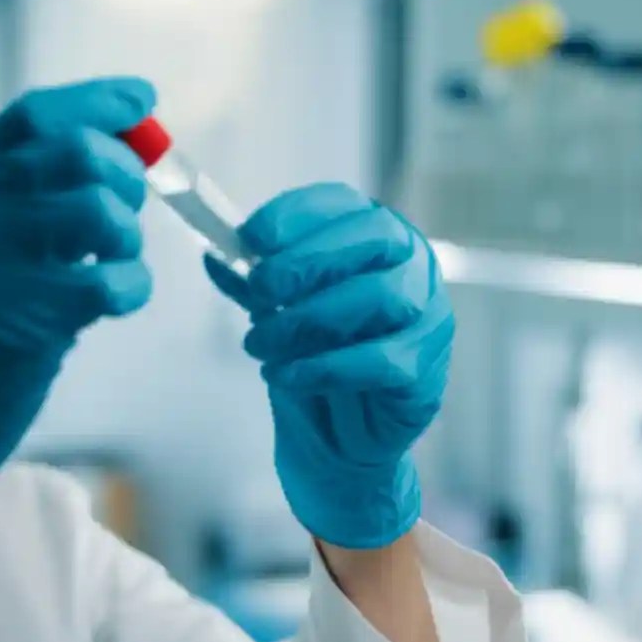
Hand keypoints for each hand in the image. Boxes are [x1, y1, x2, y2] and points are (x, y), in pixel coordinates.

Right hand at [0, 78, 155, 580]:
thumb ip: (29, 205)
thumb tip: (125, 157)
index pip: (33, 116)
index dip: (98, 104)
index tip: (143, 102)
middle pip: (74, 153)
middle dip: (124, 179)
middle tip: (127, 219)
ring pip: (95, 211)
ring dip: (128, 240)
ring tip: (115, 268)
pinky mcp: (7, 320)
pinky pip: (106, 281)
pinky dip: (132, 287)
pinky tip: (116, 304)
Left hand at [205, 183, 453, 548]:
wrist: (336, 437)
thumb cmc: (312, 356)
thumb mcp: (273, 310)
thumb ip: (249, 281)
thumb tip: (213, 255)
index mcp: (373, 236)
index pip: (344, 205)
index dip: (296, 216)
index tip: (250, 238)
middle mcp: (411, 266)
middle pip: (374, 239)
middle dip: (306, 261)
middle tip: (258, 292)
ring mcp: (428, 316)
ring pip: (381, 297)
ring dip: (308, 319)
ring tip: (261, 344)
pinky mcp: (425, 369)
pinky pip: (382, 360)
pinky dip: (324, 367)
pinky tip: (286, 376)